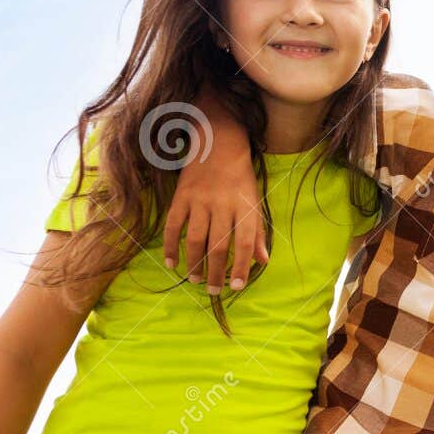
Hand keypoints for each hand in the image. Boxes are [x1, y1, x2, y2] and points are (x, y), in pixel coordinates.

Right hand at [163, 118, 265, 294]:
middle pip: (219, 245)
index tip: (236, 286)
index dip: (241, 266)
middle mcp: (223, 205)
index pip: (245, 243)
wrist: (218, 143)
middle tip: (213, 290)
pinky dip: (170, 245)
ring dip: (194, 263)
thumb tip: (262, 261)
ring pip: (196, 238)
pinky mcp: (181, 196)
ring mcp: (200, 200)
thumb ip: (257, 233)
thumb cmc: (240, 178)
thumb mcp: (254, 202)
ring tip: (194, 279)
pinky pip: (173, 225)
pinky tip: (171, 263)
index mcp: (245, 207)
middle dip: (215, 272)